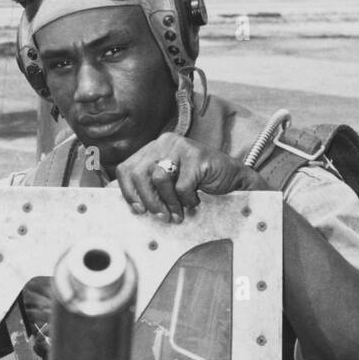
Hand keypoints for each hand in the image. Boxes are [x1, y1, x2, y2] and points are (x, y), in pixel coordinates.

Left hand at [115, 136, 255, 223]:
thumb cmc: (199, 183)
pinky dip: (188, 200)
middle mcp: (164, 142)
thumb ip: (150, 189)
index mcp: (153, 149)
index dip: (128, 192)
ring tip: (179, 212)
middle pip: (139, 174)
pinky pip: (182, 185)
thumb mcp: (169, 185)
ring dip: (169, 202)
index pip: (126, 168)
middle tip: (161, 217)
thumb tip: (129, 205)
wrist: (232, 179)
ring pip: (159, 179)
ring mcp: (181, 146)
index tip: (138, 210)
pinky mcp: (197, 155)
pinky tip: (196, 200)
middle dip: (149, 201)